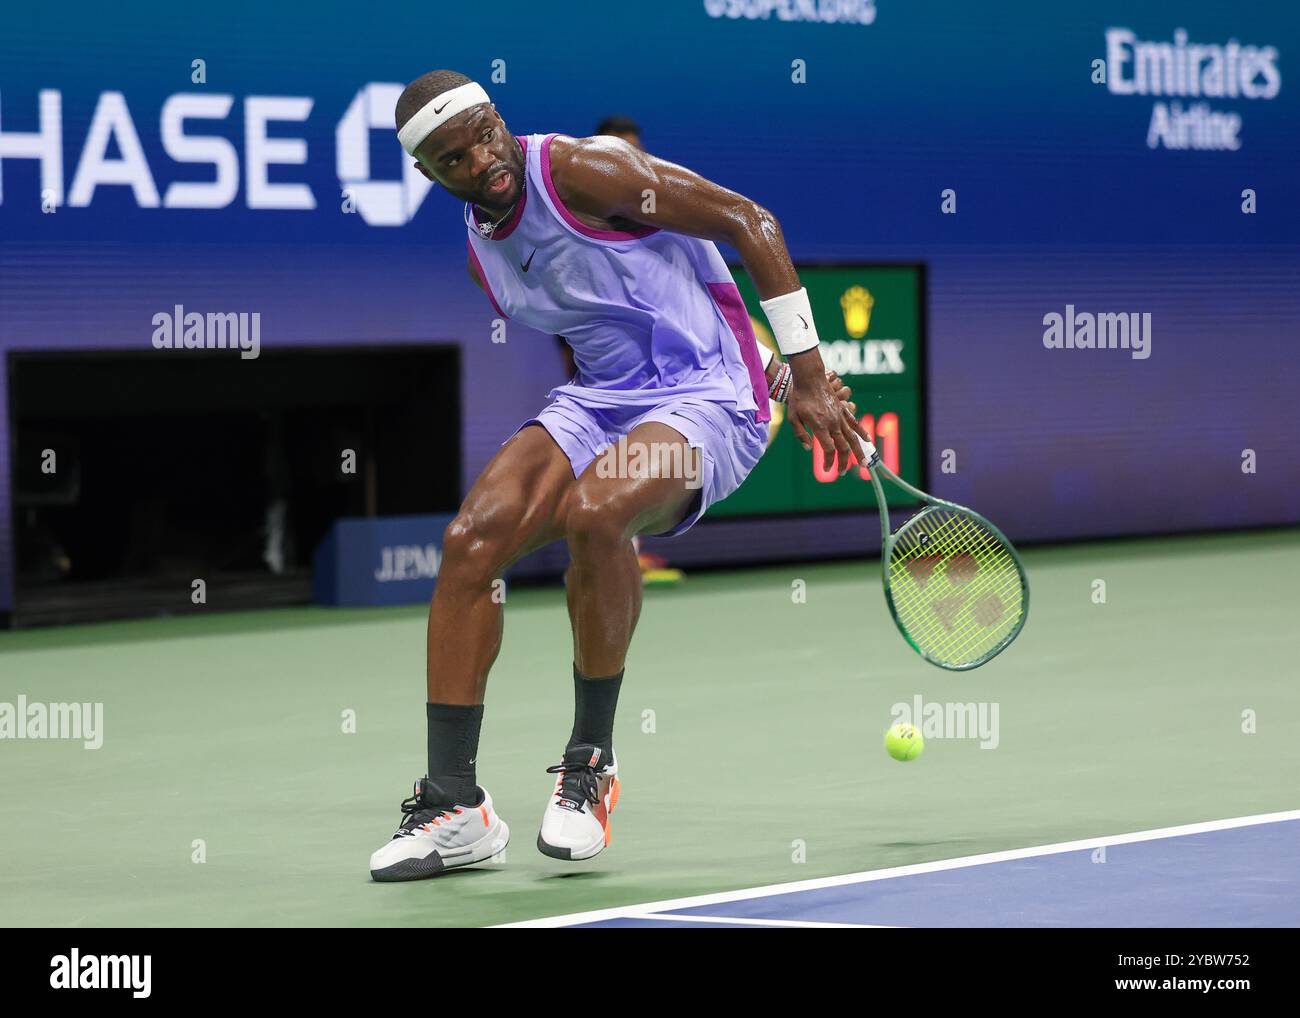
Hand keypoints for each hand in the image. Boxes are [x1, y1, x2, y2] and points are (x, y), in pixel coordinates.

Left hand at [785, 352, 872, 474]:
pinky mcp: (843, 410)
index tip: (826, 469)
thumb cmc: (799, 398)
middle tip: (842, 472)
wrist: (810, 378)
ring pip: (852, 438)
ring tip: (864, 463)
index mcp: (820, 426)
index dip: (829, 462)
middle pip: (843, 447)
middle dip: (844, 462)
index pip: (828, 449)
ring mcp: (840, 416)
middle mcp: (832, 423)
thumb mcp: (793, 418)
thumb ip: (801, 435)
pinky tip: (868, 440)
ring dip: (858, 451)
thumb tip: (809, 449)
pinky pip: (855, 423)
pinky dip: (862, 432)